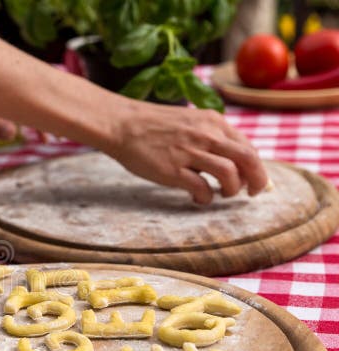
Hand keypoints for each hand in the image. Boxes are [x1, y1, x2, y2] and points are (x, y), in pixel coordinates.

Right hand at [105, 101, 267, 204]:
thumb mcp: (190, 122)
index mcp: (213, 123)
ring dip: (231, 190)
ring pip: (229, 174)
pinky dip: (206, 198)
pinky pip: (202, 188)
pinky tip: (198, 199)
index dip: (257, 167)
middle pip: (248, 160)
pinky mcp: (173, 170)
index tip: (253, 180)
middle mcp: (206, 135)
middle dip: (257, 181)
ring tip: (222, 194)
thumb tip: (233, 161)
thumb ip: (211, 136)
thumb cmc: (154, 126)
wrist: (122, 124)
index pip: (248, 147)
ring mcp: (190, 153)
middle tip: (252, 193)